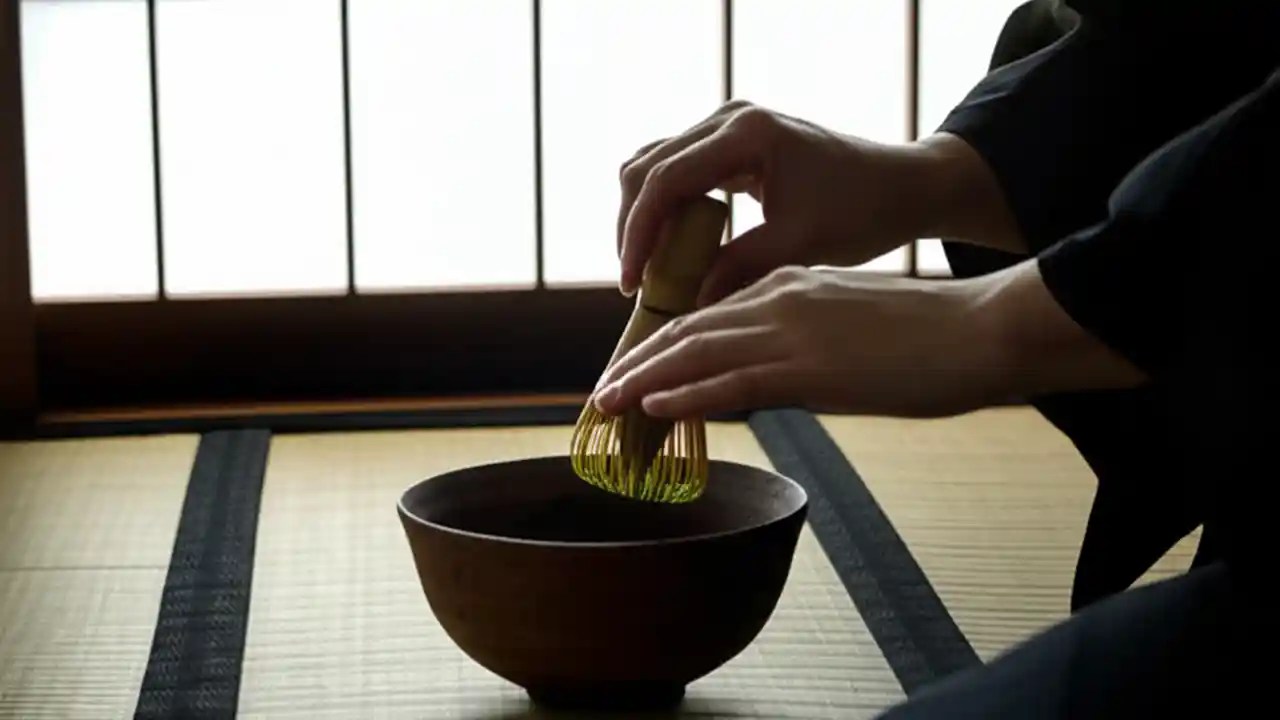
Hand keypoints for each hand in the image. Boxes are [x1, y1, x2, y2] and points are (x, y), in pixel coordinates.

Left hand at [591, 261, 1146, 419]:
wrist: (983, 330)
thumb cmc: (930, 335)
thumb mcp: (852, 327)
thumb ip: (804, 340)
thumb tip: (770, 374)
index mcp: (791, 284)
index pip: (708, 314)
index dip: (664, 344)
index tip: (634, 369)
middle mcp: (780, 299)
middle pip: (688, 330)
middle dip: (637, 362)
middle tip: (602, 391)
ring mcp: (792, 332)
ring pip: (695, 353)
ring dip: (642, 380)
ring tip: (605, 404)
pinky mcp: (809, 368)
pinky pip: (729, 381)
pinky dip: (684, 394)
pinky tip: (652, 407)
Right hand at [615, 101, 1021, 304]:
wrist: (901, 186)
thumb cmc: (862, 212)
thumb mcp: (800, 246)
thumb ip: (739, 269)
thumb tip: (685, 306)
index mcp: (746, 133)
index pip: (664, 180)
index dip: (639, 234)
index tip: (633, 283)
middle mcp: (729, 118)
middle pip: (645, 167)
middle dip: (632, 227)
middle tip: (634, 283)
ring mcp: (727, 126)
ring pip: (652, 166)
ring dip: (643, 218)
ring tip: (647, 272)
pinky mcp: (730, 143)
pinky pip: (675, 171)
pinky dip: (664, 210)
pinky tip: (669, 253)